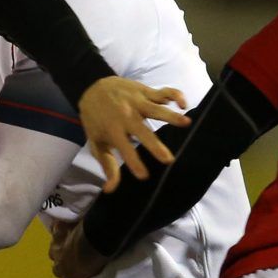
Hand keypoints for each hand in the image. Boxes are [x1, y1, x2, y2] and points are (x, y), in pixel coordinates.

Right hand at [48, 221, 102, 277]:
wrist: (97, 238)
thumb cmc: (102, 258)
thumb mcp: (97, 272)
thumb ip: (89, 274)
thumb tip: (89, 273)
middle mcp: (60, 267)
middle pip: (57, 270)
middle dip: (63, 266)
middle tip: (74, 259)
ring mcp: (56, 250)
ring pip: (53, 253)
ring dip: (59, 250)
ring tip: (70, 243)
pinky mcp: (57, 234)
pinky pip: (56, 231)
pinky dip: (60, 230)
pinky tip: (66, 226)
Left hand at [76, 76, 187, 190]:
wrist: (91, 87)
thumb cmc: (96, 120)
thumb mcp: (96, 143)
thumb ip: (107, 166)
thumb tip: (110, 189)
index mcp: (113, 130)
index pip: (125, 149)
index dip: (134, 162)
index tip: (144, 176)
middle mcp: (126, 116)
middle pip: (143, 132)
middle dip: (155, 145)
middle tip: (168, 159)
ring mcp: (137, 102)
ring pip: (156, 109)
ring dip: (171, 116)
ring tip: (187, 123)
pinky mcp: (145, 91)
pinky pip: (162, 92)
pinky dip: (174, 95)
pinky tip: (183, 104)